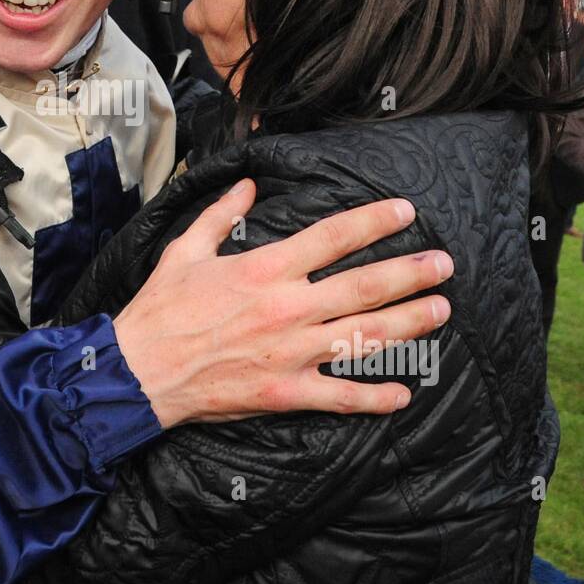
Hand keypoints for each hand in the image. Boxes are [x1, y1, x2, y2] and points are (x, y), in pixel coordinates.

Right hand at [114, 182, 451, 428]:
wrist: (139, 370)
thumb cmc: (160, 309)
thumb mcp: (186, 250)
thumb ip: (221, 216)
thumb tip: (248, 186)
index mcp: (265, 269)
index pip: (332, 237)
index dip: (374, 222)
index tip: (407, 213)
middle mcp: (287, 308)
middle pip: (363, 287)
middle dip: (410, 274)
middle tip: (444, 265)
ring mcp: (290, 352)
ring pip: (364, 337)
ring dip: (408, 324)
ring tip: (440, 311)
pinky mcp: (285, 391)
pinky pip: (339, 396)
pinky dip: (373, 397)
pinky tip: (402, 393)